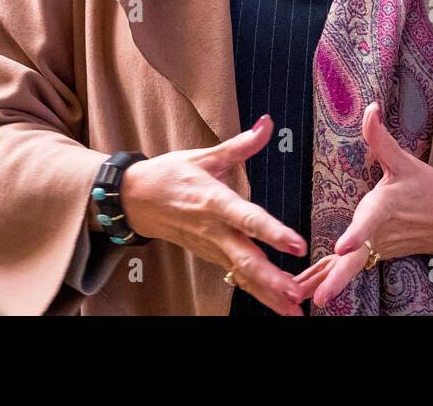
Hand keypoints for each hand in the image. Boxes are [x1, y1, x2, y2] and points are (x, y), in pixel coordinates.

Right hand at [118, 114, 309, 315]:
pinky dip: (258, 293)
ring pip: (242, 275)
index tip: (297, 245)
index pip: (246, 218)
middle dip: (271, 279)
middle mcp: (213, 229)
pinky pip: (237, 277)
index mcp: (214, 201)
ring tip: (294, 311)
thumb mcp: (204, 155)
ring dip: (268, 294)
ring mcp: (211, 247)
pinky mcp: (210, 256)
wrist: (134, 199)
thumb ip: (240, 145)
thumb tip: (266, 122)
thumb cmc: (170, 174)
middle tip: (297, 294)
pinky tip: (278, 305)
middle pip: (244, 258)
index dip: (272, 232)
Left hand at [295, 102, 432, 308]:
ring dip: (324, 284)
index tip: (344, 247)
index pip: (370, 222)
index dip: (357, 234)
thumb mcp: (407, 161)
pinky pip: (348, 269)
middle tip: (319, 298)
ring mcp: (377, 248)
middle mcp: (379, 233)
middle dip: (336, 280)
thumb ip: (381, 139)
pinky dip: (326, 280)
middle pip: (356, 260)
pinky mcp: (374, 254)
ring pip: (349, 270)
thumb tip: (370, 108)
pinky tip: (306, 293)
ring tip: (296, 299)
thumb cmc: (431, 189)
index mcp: (385, 208)